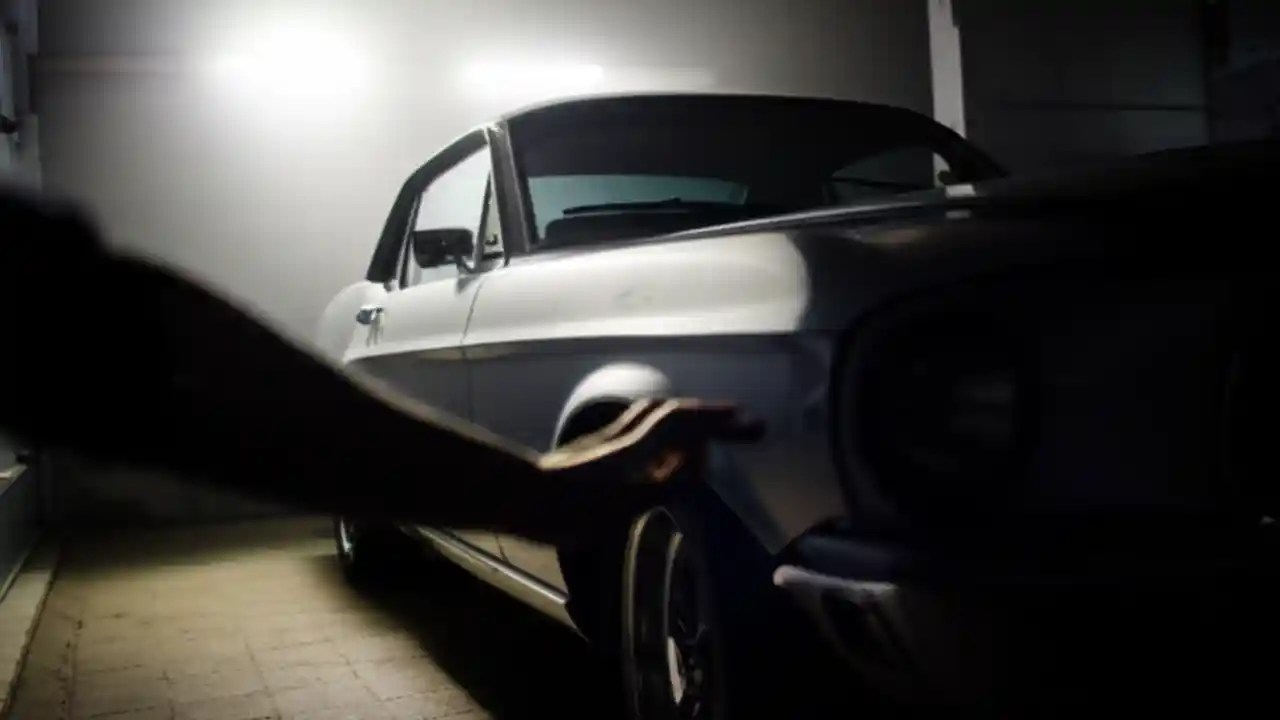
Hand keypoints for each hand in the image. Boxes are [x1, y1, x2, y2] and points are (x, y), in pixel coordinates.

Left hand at [538, 398, 762, 485]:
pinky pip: (638, 432)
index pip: (686, 421)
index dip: (720, 419)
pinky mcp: (593, 454)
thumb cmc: (570, 506)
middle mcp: (624, 435)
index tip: (752, 422)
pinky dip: (661, 434)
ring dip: (682, 420)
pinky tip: (659, 454)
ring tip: (703, 434)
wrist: (519, 499)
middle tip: (735, 424)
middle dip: (705, 415)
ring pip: (651, 419)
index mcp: (637, 445)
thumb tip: (704, 458)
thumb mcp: (627, 501)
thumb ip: (669, 481)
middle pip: (669, 413)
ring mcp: (606, 442)